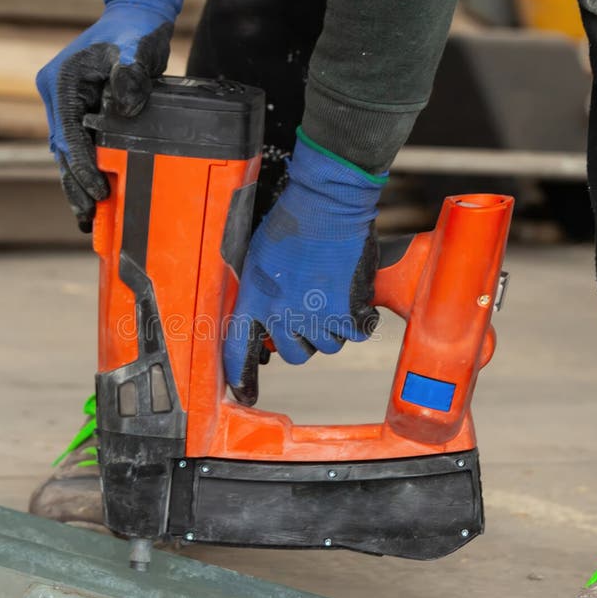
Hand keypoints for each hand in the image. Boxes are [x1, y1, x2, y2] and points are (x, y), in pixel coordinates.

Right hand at [36, 0, 186, 230]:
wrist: (136, 17)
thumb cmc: (136, 31)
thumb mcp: (136, 47)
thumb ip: (130, 74)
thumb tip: (123, 107)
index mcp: (62, 83)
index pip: (69, 134)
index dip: (82, 166)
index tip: (98, 192)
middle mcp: (56, 95)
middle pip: (62, 149)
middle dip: (75, 183)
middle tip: (89, 216)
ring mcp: (65, 105)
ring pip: (67, 152)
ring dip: (76, 183)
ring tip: (87, 217)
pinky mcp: (78, 112)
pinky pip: (78, 146)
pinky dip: (85, 170)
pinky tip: (94, 197)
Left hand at [223, 129, 386, 404]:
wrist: (326, 204)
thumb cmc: (292, 220)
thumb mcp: (259, 256)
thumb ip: (261, 291)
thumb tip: (270, 316)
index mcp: (253, 299)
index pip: (238, 348)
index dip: (240, 374)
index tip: (245, 393)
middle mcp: (280, 314)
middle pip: (294, 353)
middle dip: (303, 338)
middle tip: (311, 313)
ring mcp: (313, 316)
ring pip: (326, 346)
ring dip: (331, 328)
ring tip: (332, 296)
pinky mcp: (343, 312)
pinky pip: (354, 334)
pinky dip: (359, 321)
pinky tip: (356, 299)